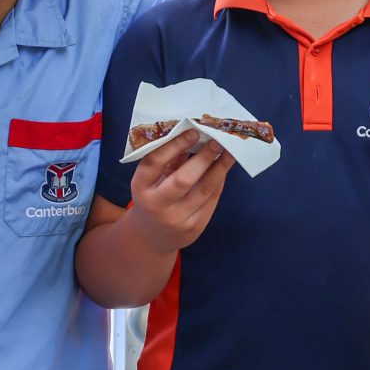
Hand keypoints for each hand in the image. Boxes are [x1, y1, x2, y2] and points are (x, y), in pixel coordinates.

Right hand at [126, 130, 232, 252]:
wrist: (152, 237)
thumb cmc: (153, 198)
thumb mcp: (152, 180)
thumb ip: (169, 160)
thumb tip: (193, 134)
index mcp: (140, 187)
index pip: (154, 162)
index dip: (174, 145)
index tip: (193, 132)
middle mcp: (156, 205)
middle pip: (183, 179)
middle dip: (203, 158)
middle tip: (218, 142)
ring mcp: (176, 219)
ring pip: (204, 190)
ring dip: (220, 168)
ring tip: (229, 153)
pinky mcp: (194, 228)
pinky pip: (211, 200)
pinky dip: (219, 182)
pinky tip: (224, 169)